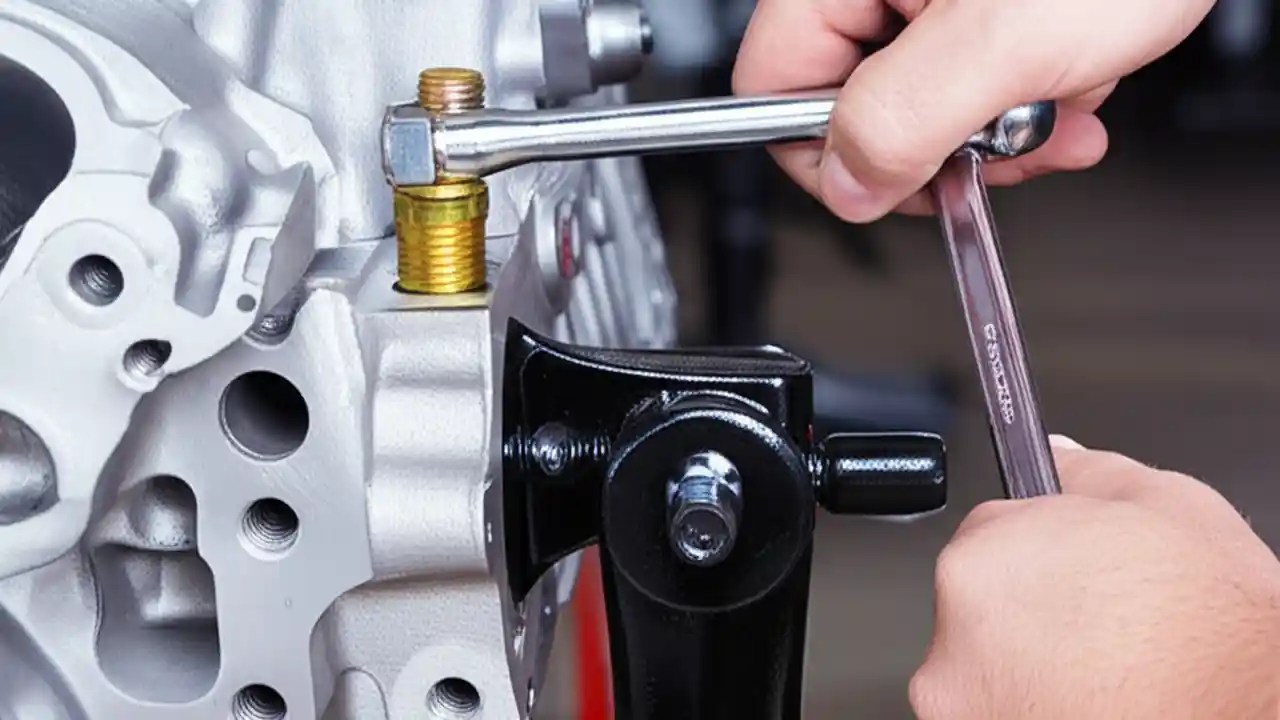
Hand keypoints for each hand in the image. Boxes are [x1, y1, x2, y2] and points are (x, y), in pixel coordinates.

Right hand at [733, 0, 1215, 221]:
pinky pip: (970, 80)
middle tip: (997, 144)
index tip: (900, 177)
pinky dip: (1024, 101)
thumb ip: (904, 120)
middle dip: (937, 144)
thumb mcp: (1004, 42)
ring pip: (920, 103)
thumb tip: (848, 187)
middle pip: (852, 103)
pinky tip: (1070, 86)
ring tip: (1057, 101)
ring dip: (994, 129)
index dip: (831, 153)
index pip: (773, 88)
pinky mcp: (975, 7)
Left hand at [910, 437, 1279, 718]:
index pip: (988, 538)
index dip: (1044, 554)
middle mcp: (954, 634)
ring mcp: (961, 701)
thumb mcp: (1169, 505)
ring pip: (989, 667)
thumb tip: (1057, 457)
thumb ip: (1090, 474)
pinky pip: (998, 711)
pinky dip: (1034, 709)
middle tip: (1100, 628)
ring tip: (1106, 672)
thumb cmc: (1215, 635)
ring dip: (1031, 666)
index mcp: (982, 561)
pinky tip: (1094, 704)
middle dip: (1033, 611)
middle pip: (981, 604)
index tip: (1075, 577)